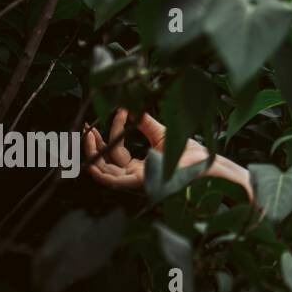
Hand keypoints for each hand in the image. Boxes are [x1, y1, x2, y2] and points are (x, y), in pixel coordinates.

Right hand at [83, 108, 212, 192]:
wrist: (204, 160)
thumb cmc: (187, 150)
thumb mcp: (160, 133)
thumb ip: (143, 123)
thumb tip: (129, 108)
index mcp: (138, 167)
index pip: (116, 150)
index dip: (113, 131)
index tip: (118, 111)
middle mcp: (134, 176)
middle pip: (105, 163)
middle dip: (92, 145)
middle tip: (86, 128)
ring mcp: (136, 181)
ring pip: (105, 172)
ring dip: (93, 154)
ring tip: (88, 135)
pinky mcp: (141, 184)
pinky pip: (114, 182)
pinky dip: (101, 174)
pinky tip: (92, 162)